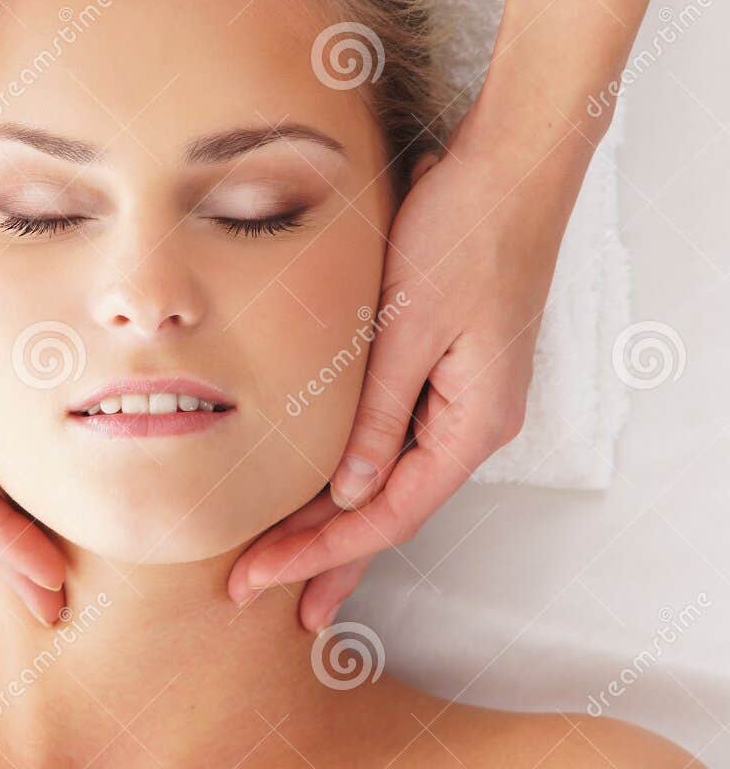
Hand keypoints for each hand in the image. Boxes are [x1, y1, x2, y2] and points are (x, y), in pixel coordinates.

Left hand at [228, 101, 571, 630]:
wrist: (510, 170)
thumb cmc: (464, 235)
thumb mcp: (408, 329)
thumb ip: (378, 417)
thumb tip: (349, 494)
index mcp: (474, 424)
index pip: (389, 516)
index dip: (321, 554)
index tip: (259, 578)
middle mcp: (474, 423)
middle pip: (392, 513)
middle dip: (327, 560)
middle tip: (265, 599)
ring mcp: (463, 399)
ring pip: (391, 481)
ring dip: (335, 521)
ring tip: (284, 565)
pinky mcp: (447, 370)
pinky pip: (393, 441)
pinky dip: (352, 470)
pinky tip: (319, 487)